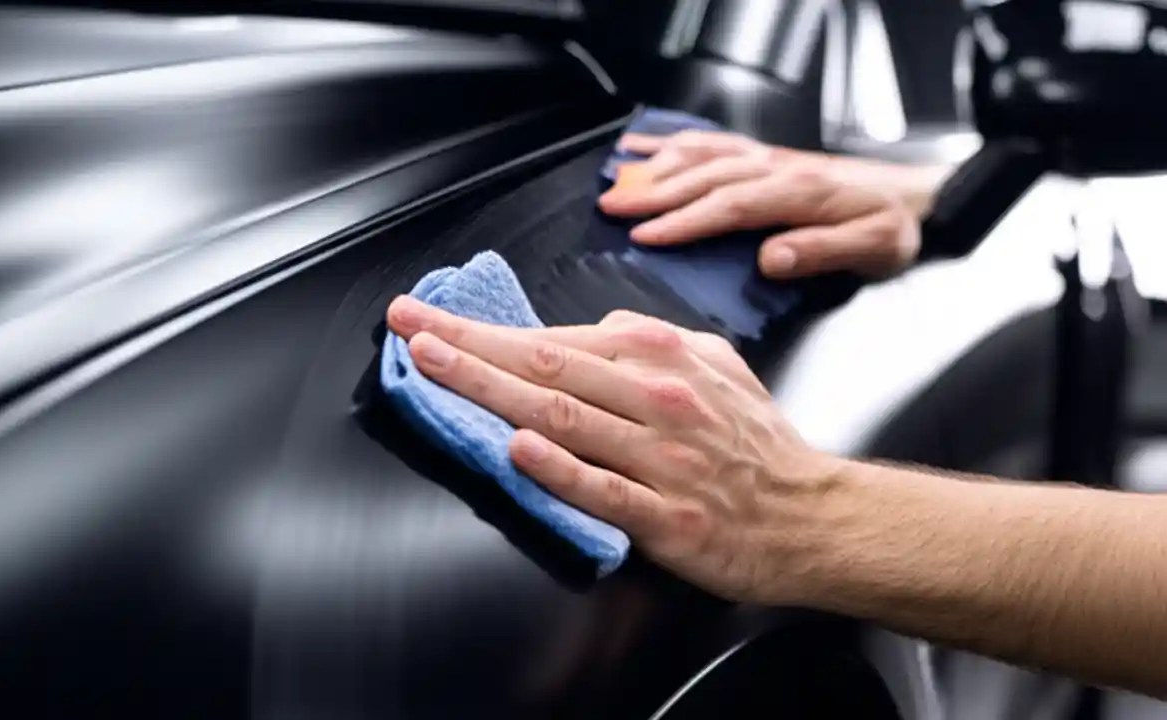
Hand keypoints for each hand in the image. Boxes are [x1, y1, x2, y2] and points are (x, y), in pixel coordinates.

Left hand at [386, 296, 843, 603]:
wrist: (812, 516)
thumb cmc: (755, 445)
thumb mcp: (717, 366)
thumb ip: (654, 341)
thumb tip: (596, 329)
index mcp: (661, 358)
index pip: (554, 336)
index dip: (484, 328)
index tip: (430, 317)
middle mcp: (655, 399)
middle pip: (545, 365)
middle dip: (467, 343)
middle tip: (409, 326)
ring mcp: (659, 457)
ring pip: (562, 415)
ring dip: (491, 388)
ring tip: (435, 368)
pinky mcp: (666, 515)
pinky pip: (603, 487)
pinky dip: (559, 466)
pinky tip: (516, 447)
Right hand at [601, 130, 947, 279]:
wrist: (922, 196)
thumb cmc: (897, 228)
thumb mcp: (875, 249)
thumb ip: (822, 252)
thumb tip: (770, 259)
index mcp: (800, 192)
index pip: (731, 206)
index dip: (686, 221)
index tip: (647, 237)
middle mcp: (778, 168)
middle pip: (706, 177)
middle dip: (654, 193)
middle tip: (612, 209)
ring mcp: (768, 158)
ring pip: (704, 156)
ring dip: (657, 167)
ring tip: (617, 182)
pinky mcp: (766, 156)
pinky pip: (713, 142)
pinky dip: (675, 143)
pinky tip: (645, 146)